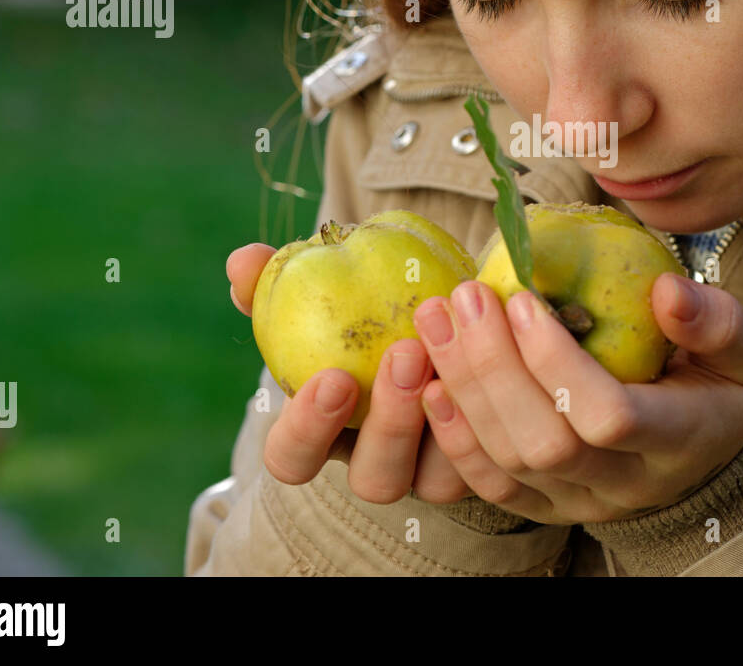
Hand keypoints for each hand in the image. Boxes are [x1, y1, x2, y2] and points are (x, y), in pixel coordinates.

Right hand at [225, 242, 473, 504]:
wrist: (444, 308)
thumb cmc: (364, 304)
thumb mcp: (322, 286)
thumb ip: (277, 277)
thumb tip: (244, 261)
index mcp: (325, 433)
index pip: (293, 458)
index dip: (307, 428)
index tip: (332, 377)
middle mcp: (379, 461)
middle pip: (374, 480)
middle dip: (390, 423)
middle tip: (406, 354)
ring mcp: (434, 468)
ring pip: (435, 480)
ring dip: (443, 419)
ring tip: (452, 353)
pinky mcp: (485, 457)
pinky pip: (489, 454)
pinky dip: (490, 409)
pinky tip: (499, 352)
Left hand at [412, 274, 742, 524]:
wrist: (712, 450)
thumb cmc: (723, 385)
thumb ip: (717, 321)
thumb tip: (668, 291)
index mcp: (678, 440)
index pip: (608, 418)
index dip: (557, 363)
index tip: (524, 300)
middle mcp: (626, 485)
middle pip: (544, 444)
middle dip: (492, 368)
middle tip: (465, 299)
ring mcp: (581, 503)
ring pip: (508, 463)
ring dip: (463, 389)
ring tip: (436, 321)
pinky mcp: (546, 506)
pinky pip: (490, 486)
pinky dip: (454, 435)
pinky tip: (430, 381)